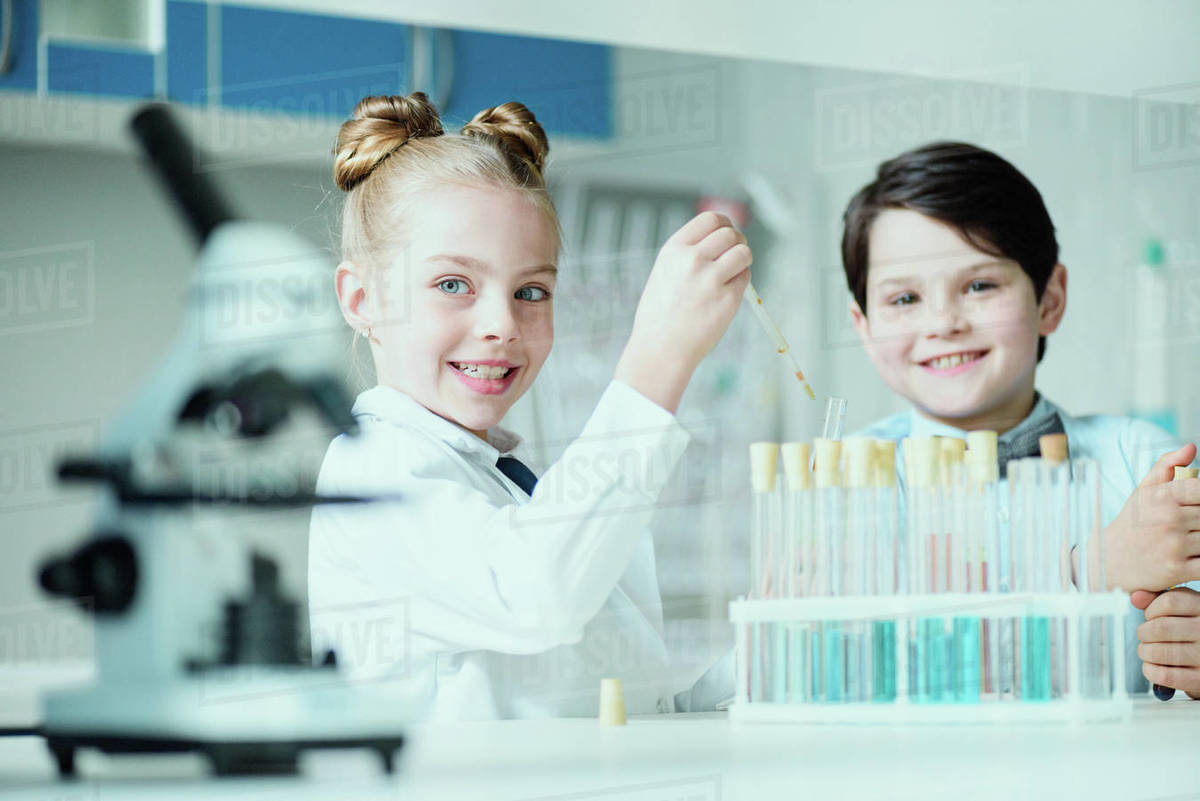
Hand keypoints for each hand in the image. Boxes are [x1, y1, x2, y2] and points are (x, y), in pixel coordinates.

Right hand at [615, 211, 751, 412]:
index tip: (727, 232)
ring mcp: (711, 279)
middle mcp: (693, 260)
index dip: (724, 223)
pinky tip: (727, 293)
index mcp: (674, 250)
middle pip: (730, 233)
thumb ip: (688, 254)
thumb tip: (721, 239)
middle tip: (734, 254)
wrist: (660, 348)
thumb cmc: (661, 314)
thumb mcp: (665, 272)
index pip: (710, 219)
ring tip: (734, 270)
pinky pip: (745, 278)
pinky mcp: (727, 299)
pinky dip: (741, 281)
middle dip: (737, 241)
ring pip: (743, 252)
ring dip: (743, 258)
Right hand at [1101, 444, 1199, 591]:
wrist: (1109, 561)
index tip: (1189, 507)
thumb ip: (1166, 466)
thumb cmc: (1131, 524)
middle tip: (1183, 526)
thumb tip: (1191, 447)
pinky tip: (1191, 557)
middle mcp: (1169, 519)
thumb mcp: (1143, 491)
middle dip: (1198, 521)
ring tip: (1185, 541)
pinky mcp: (1178, 569)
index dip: (1198, 499)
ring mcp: (1174, 545)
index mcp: (1163, 497)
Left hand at [1133, 587, 1199, 698]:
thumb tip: (1136, 597)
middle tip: (1144, 636)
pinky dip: (1150, 671)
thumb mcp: (1182, 608)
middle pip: (1161, 628)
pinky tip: (1151, 666)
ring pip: (1160, 652)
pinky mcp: (1199, 678)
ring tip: (1146, 650)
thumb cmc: (1191, 629)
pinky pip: (1166, 675)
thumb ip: (1157, 599)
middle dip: (1143, 632)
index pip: (1169, 602)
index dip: (1151, 609)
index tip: (1150, 616)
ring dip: (1145, 652)